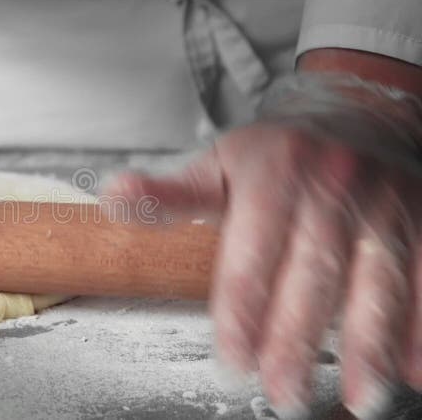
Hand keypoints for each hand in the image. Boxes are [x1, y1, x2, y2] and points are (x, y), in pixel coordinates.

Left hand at [105, 74, 421, 417]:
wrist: (353, 113)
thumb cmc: (275, 153)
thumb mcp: (215, 165)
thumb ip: (169, 195)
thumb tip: (113, 198)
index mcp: (271, 172)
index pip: (251, 252)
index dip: (242, 310)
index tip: (234, 360)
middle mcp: (330, 185)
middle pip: (313, 272)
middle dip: (299, 339)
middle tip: (284, 392)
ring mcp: (381, 202)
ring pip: (377, 278)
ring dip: (370, 343)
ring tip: (360, 397)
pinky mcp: (417, 218)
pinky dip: (419, 325)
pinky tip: (412, 368)